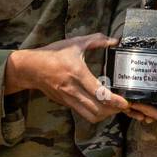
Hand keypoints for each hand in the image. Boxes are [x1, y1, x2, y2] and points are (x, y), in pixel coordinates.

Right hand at [4, 34, 130, 122]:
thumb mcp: (75, 43)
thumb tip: (114, 40)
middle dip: (112, 111)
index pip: (99, 93)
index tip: (125, 102)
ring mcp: (67, 99)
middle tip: (122, 105)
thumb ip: (96, 40)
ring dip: (103, 115)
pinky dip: (93, 112)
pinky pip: (82, 112)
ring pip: (89, 115)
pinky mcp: (64, 103)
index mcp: (77, 73)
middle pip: (97, 110)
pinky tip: (99, 104)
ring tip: (112, 108)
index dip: (114, 101)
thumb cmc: (53, 54)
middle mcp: (72, 89)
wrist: (31, 68)